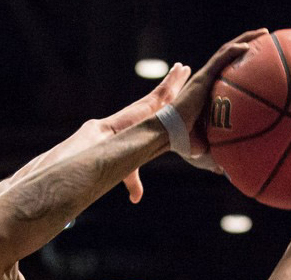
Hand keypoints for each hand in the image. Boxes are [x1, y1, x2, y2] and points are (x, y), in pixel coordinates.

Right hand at [97, 63, 189, 201]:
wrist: (104, 141)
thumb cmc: (114, 155)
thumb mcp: (129, 171)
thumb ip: (134, 184)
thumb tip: (135, 200)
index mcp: (150, 129)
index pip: (165, 119)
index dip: (173, 113)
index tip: (181, 108)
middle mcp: (152, 117)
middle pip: (169, 101)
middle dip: (177, 90)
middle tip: (187, 78)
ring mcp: (151, 108)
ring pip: (168, 91)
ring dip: (177, 81)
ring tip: (185, 69)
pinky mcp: (149, 102)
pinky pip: (165, 86)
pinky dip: (173, 77)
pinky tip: (180, 68)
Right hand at [170, 29, 267, 156]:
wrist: (168, 136)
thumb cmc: (183, 144)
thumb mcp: (206, 152)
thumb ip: (217, 158)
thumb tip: (226, 174)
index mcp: (209, 95)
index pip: (228, 74)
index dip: (242, 64)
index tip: (260, 61)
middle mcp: (208, 83)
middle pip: (231, 57)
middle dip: (248, 44)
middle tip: (266, 38)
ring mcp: (205, 79)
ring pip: (228, 52)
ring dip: (246, 39)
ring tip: (264, 32)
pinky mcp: (202, 79)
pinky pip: (221, 60)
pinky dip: (234, 52)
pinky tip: (249, 46)